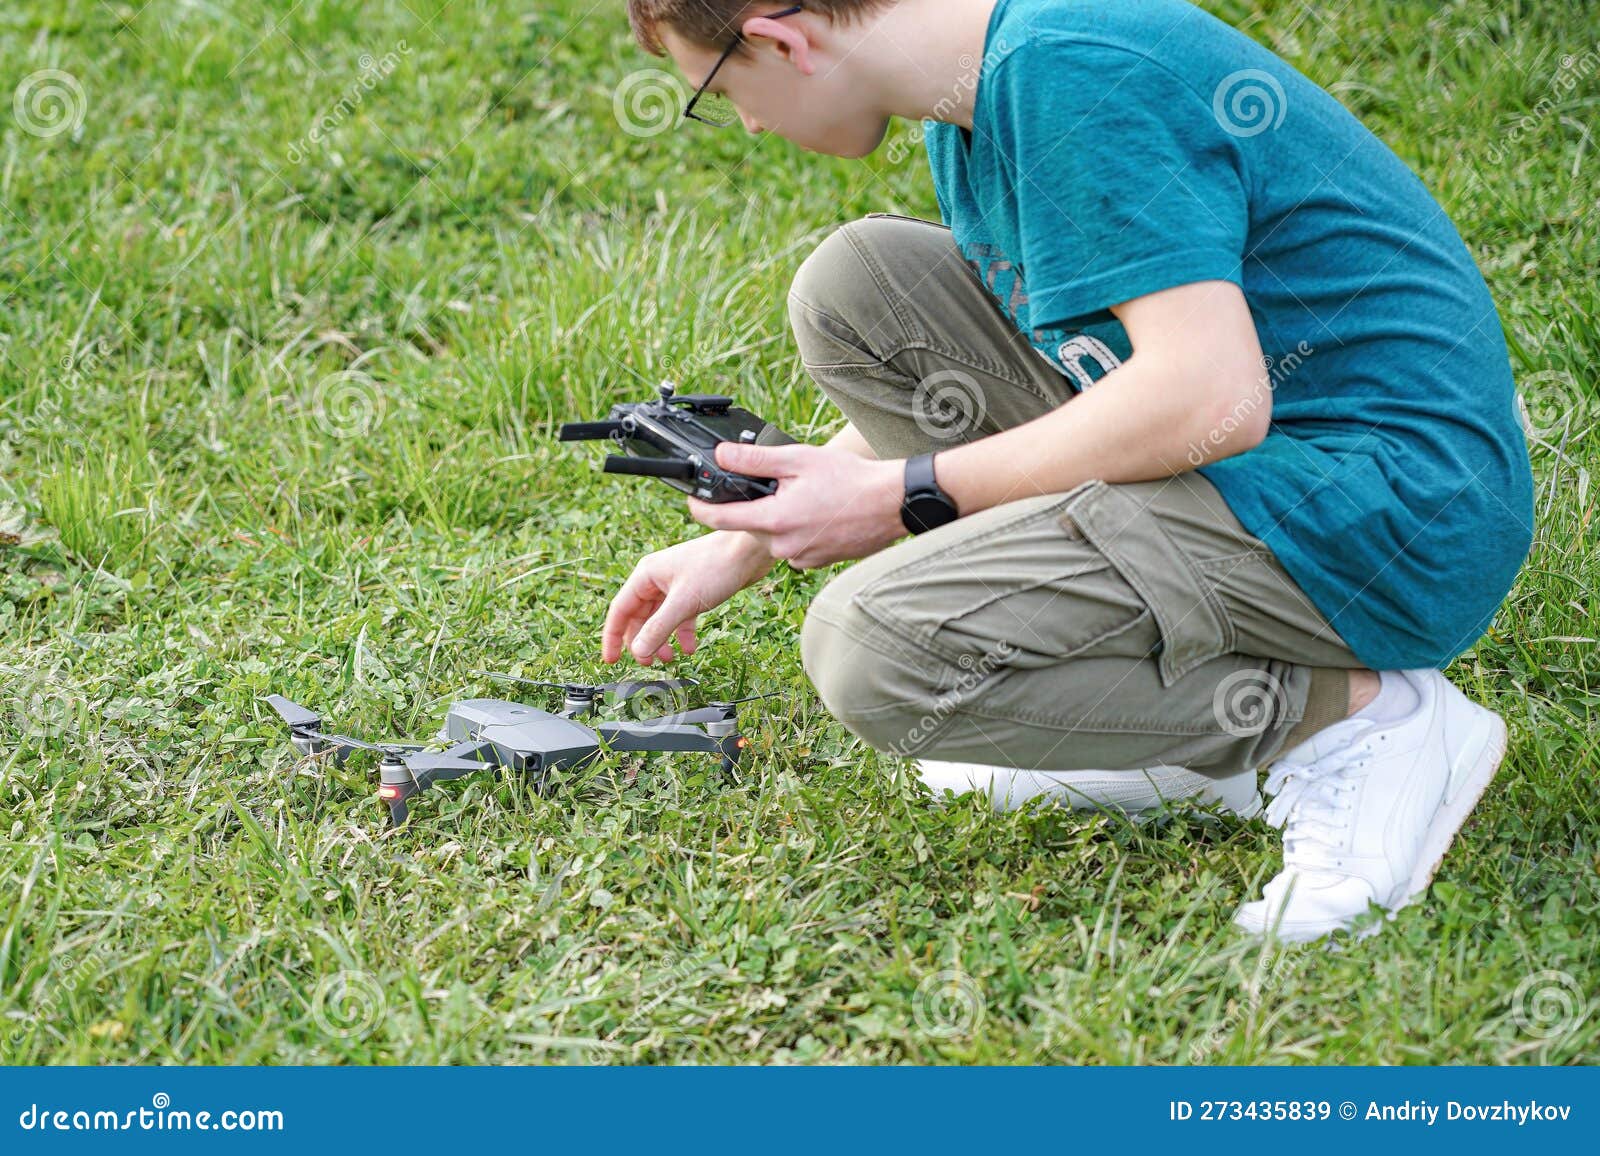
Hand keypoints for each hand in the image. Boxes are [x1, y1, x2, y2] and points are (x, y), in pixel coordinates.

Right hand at [601, 530, 775, 665]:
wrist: (749, 550)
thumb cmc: (716, 566)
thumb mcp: (683, 602)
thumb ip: (658, 628)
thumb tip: (638, 651)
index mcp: (646, 576)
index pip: (620, 610)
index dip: (613, 637)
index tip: (611, 660)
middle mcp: (657, 579)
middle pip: (639, 617)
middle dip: (642, 641)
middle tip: (648, 663)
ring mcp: (675, 585)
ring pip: (660, 618)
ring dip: (662, 639)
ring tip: (669, 659)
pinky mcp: (693, 591)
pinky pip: (680, 616)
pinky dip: (682, 633)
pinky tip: (690, 648)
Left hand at [686, 441, 905, 569]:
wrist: (892, 503)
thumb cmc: (850, 479)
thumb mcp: (797, 459)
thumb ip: (754, 459)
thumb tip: (722, 455)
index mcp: (774, 520)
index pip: (720, 519)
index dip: (700, 509)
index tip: (691, 501)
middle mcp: (783, 546)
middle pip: (749, 526)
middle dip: (755, 506)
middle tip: (779, 485)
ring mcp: (801, 558)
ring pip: (773, 537)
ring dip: (778, 519)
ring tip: (806, 498)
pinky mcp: (816, 563)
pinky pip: (793, 547)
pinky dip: (797, 531)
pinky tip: (818, 514)